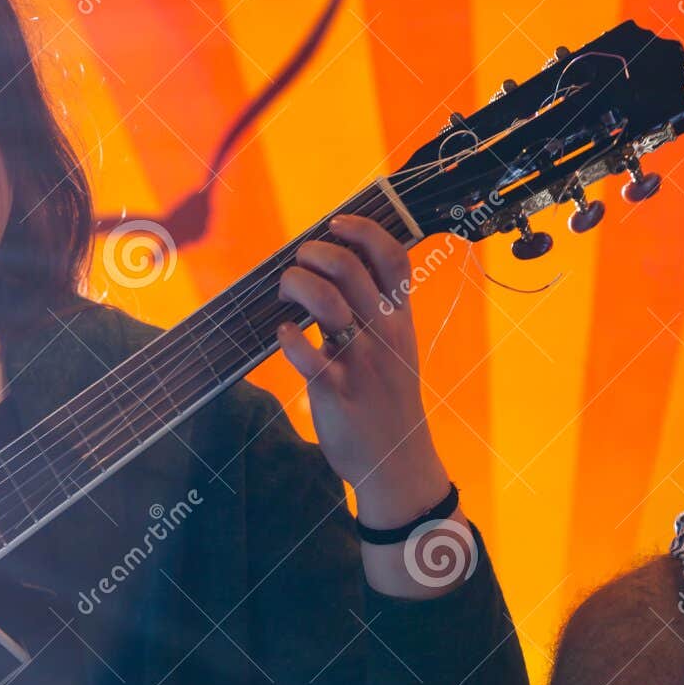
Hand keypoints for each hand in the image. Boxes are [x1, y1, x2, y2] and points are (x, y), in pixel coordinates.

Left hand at [275, 213, 450, 527]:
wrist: (396, 461)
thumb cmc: (387, 398)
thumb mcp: (395, 348)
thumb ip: (373, 311)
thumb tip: (333, 271)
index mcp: (400, 318)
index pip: (392, 257)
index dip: (363, 230)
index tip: (336, 223)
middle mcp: (383, 333)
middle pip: (350, 269)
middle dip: (315, 253)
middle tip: (298, 261)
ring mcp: (361, 362)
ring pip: (327, 303)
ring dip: (297, 285)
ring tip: (285, 291)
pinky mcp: (336, 391)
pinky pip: (308, 356)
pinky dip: (289, 339)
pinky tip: (283, 335)